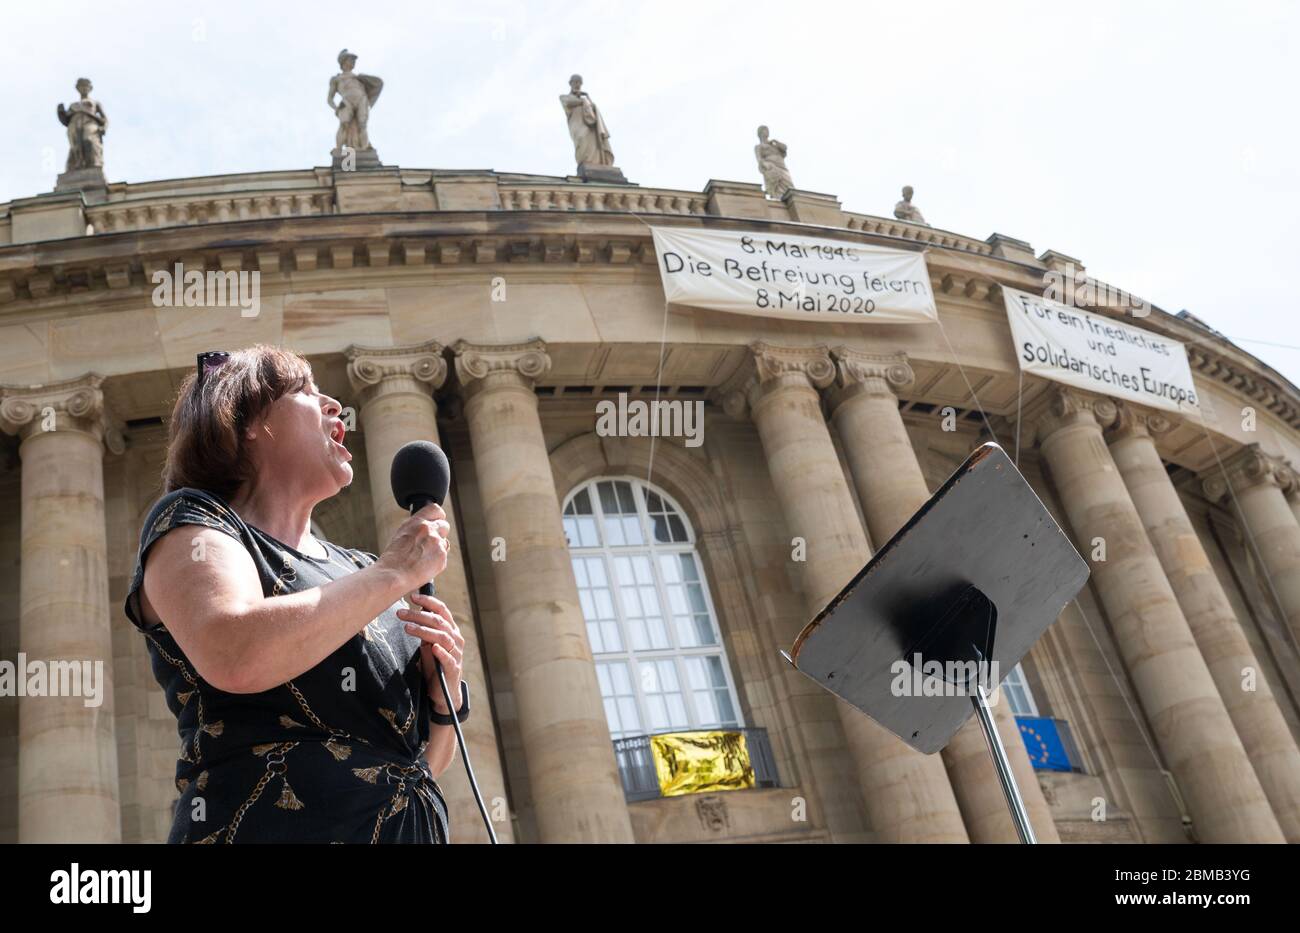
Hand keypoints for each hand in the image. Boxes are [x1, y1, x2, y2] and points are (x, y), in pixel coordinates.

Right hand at [376, 502, 450, 592]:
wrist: (393, 576)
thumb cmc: (393, 559)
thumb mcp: (401, 534)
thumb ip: (416, 528)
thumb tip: (426, 527)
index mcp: (416, 522)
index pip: (435, 509)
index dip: (437, 516)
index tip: (436, 521)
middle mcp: (428, 529)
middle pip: (444, 525)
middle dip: (440, 533)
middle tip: (430, 544)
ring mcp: (437, 543)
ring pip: (445, 542)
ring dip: (438, 548)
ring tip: (423, 558)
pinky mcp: (442, 556)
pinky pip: (443, 556)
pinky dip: (437, 561)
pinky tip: (425, 565)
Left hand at [397, 592, 463, 715]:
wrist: (444, 692)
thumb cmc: (434, 665)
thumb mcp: (428, 645)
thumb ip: (425, 630)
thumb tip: (413, 612)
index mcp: (450, 630)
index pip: (442, 610)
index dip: (428, 602)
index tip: (412, 597)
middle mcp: (456, 638)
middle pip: (439, 621)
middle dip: (418, 615)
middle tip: (401, 613)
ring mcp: (456, 653)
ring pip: (442, 637)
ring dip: (423, 631)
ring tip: (407, 628)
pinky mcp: (453, 668)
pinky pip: (448, 658)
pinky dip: (441, 652)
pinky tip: (432, 648)